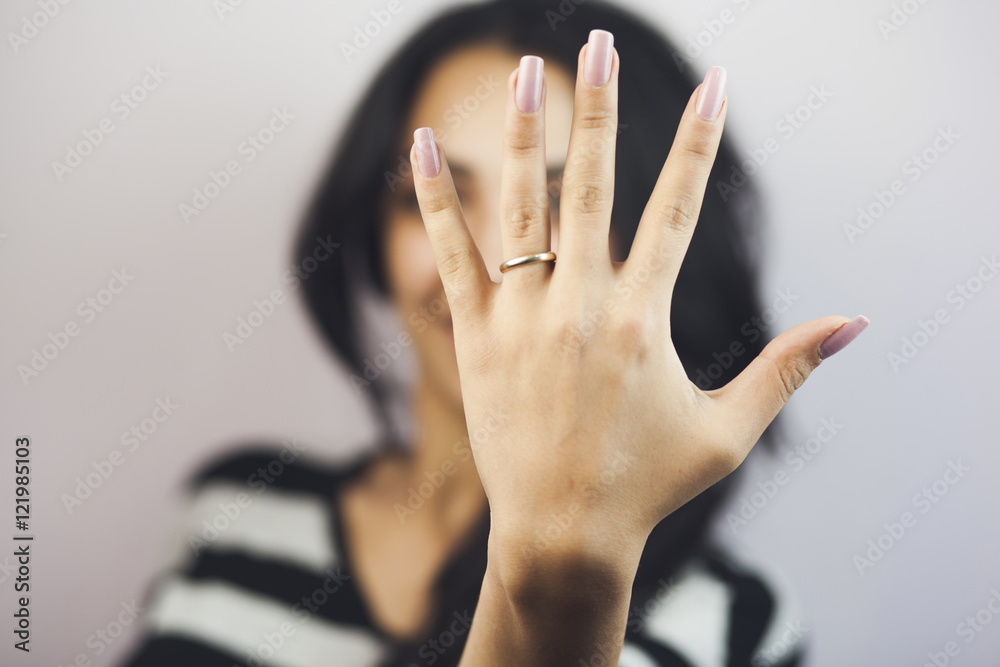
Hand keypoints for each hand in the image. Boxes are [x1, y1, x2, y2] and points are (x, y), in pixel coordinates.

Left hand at [409, 34, 866, 577]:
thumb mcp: (728, 430)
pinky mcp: (474, 337)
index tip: (716, 85)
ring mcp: (522, 319)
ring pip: (519, 207)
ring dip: (521, 133)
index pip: (678, 210)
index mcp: (644, 320)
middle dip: (598, 108)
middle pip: (592, 185)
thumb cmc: (648, 484)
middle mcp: (582, 306)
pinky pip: (451, 255)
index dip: (698, 142)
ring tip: (522, 69)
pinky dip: (435, 200)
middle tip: (598, 45)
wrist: (563, 534)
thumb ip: (786, 369)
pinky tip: (417, 145)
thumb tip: (852, 323)